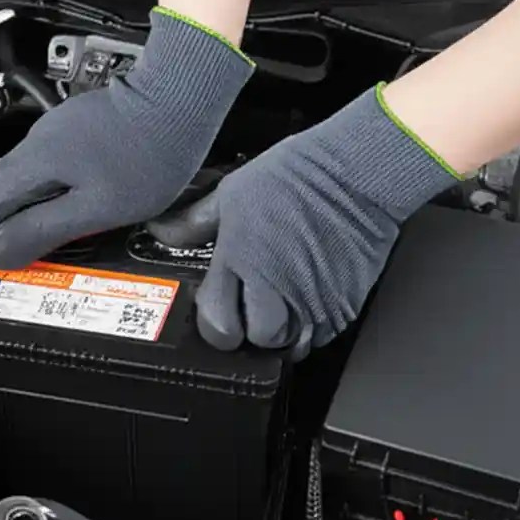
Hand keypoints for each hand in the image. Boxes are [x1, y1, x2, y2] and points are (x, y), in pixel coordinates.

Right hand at [0, 8, 253, 269]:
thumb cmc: (145, 161)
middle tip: (12, 250)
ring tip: (36, 230)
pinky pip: (45, 159)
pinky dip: (43, 184)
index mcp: (34, 163)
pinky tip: (64, 196)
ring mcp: (55, 127)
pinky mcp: (75, 121)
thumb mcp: (96, 209)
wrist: (178, 99)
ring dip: (21, 202)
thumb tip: (1, 253)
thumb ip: (44, 230)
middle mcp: (35, 140)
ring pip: (22, 171)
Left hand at [163, 85, 459, 358]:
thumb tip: (162, 232)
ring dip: (286, 333)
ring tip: (284, 306)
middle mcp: (275, 285)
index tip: (221, 312)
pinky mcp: (344, 304)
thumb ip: (195, 222)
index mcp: (240, 259)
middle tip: (256, 309)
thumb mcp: (234, 192)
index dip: (217, 323)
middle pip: (257, 339)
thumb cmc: (298, 177)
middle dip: (254, 330)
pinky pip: (324, 335)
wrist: (358, 174)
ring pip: (292, 345)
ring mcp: (312, 299)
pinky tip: (310, 299)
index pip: (217, 322)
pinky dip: (315, 326)